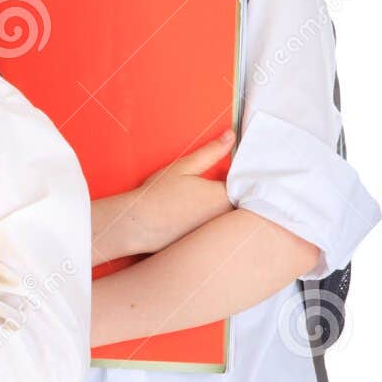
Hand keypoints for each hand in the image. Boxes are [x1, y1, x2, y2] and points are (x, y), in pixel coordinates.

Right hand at [125, 132, 235, 255]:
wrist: (137, 225)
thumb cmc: (157, 195)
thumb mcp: (184, 167)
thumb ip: (211, 152)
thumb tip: (230, 137)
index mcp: (224, 196)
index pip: (244, 183)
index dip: (237, 175)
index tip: (226, 171)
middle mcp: (224, 218)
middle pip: (239, 202)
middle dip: (233, 193)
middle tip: (209, 187)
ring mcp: (215, 233)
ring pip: (229, 218)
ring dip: (222, 209)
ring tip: (198, 202)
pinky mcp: (205, 244)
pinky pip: (217, 232)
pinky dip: (212, 225)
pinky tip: (192, 218)